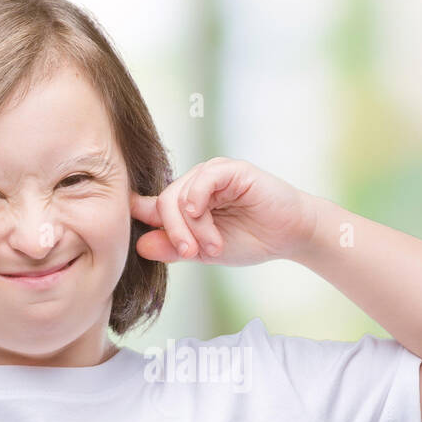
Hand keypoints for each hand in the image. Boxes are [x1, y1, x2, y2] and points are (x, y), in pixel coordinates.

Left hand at [129, 158, 317, 266]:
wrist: (290, 235)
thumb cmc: (252, 240)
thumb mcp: (205, 251)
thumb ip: (175, 247)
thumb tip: (140, 246)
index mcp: (186, 203)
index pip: (151, 207)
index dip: (140, 219)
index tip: (132, 240)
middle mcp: (194, 185)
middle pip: (164, 203)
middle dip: (174, 232)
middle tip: (192, 253)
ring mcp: (211, 174)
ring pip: (181, 195)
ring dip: (194, 226)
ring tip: (215, 247)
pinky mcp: (230, 169)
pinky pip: (202, 179)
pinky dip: (198, 198)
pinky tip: (202, 214)